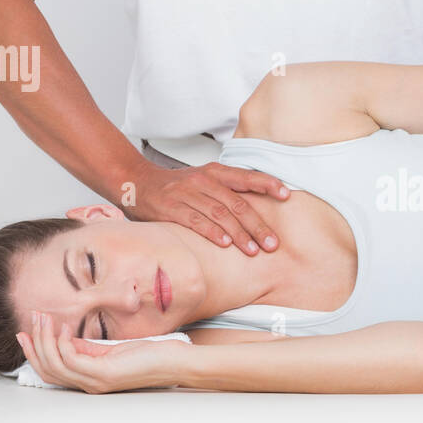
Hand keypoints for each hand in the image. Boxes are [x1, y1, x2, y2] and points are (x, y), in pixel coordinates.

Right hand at [16, 310, 191, 392]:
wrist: (176, 363)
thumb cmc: (150, 356)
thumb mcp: (112, 351)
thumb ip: (88, 349)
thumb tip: (65, 339)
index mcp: (89, 379)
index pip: (52, 371)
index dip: (34, 353)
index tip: (24, 333)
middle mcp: (89, 384)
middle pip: (48, 370)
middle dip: (34, 344)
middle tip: (32, 320)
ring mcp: (96, 382)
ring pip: (56, 364)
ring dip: (44, 339)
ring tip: (44, 318)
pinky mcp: (105, 374)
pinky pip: (73, 360)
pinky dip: (63, 343)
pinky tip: (63, 327)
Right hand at [130, 159, 288, 255]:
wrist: (136, 182)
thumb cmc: (176, 186)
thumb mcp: (204, 181)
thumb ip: (227, 191)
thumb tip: (259, 209)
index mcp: (215, 172)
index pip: (246, 177)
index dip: (267, 184)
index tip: (286, 195)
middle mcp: (203, 180)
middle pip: (236, 203)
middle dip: (257, 225)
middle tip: (272, 243)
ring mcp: (187, 194)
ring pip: (219, 214)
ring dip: (238, 234)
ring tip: (253, 250)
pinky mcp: (171, 208)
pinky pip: (195, 221)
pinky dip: (211, 232)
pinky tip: (224, 244)